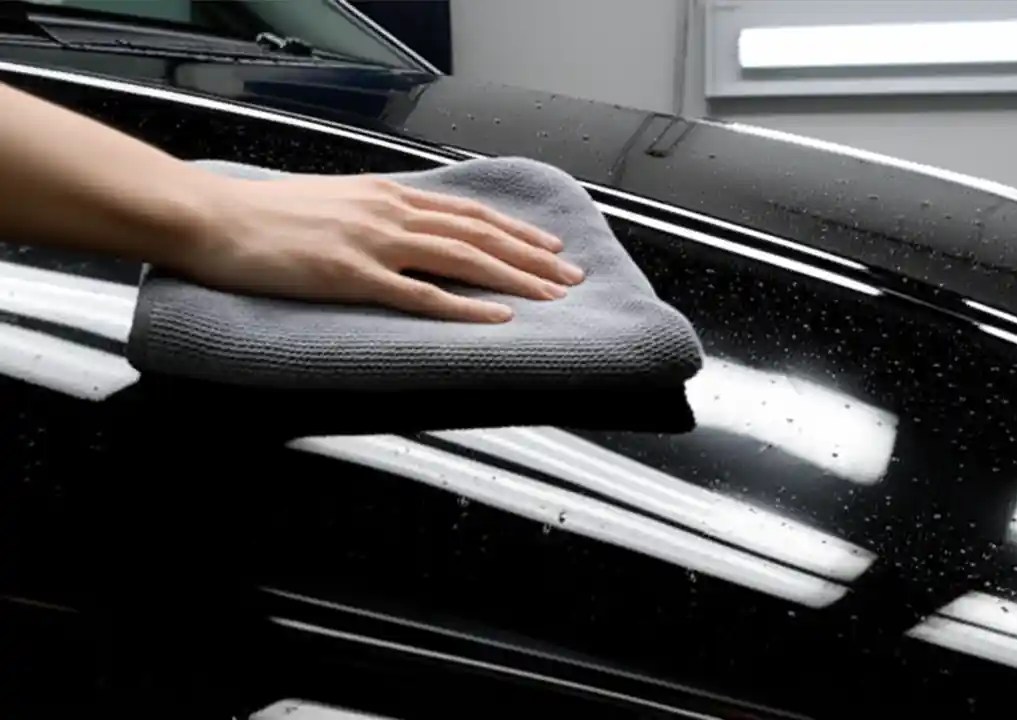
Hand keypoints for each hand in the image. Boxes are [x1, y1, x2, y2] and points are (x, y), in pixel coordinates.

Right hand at [176, 173, 584, 322]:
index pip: (467, 212)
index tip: (548, 246)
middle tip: (571, 276)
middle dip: (532, 256)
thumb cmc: (262, 216)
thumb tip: (407, 232)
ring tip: (552, 296)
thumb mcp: (332, 203)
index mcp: (385, 195)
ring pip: (462, 258)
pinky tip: (496, 317)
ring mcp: (372, 243)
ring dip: (514, 278)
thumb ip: (374, 216)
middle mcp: (388, 213)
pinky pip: (420, 294)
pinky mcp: (350, 276)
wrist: (209, 218)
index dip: (515, 230)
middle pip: (478, 234)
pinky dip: (464, 306)